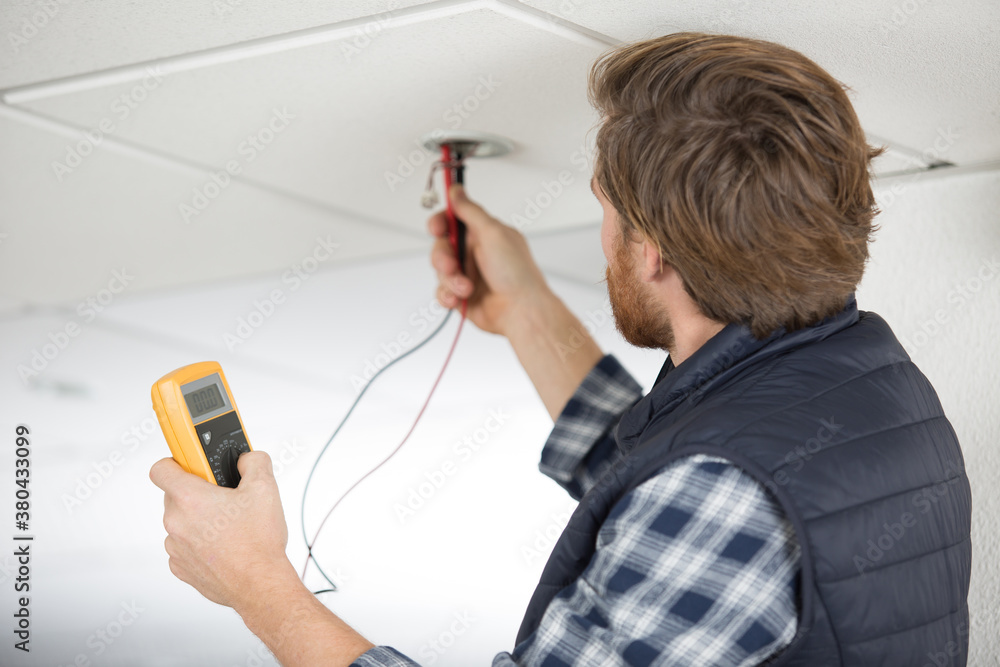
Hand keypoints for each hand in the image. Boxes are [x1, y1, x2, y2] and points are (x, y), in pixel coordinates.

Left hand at [149, 451, 296, 611]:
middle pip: (176, 494)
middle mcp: (176, 522)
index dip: (178, 462)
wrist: (260, 584)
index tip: (195, 464)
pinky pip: (184, 546)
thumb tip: (246, 458)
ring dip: (200, 519)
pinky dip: (199, 542)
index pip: (161, 468)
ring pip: (182, 521)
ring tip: (230, 525)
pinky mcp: (181, 567)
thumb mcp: (266, 488)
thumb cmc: (258, 542)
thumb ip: (253, 461)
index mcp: (189, 498)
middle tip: (225, 497)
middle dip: (199, 491)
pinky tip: (224, 545)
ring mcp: (176, 547)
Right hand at [429, 184, 551, 335]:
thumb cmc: (516, 274)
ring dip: (449, 280)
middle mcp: (475, 253)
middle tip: (451, 265)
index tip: (437, 228)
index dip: (441, 223)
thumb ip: (470, 211)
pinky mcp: (461, 295)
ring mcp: (467, 275)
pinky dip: (447, 295)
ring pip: (439, 271)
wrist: (521, 311)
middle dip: (442, 257)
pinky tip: (458, 299)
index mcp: (484, 234)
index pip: (454, 220)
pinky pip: (441, 291)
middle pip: (441, 246)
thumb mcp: (493, 233)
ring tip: (466, 288)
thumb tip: (457, 190)